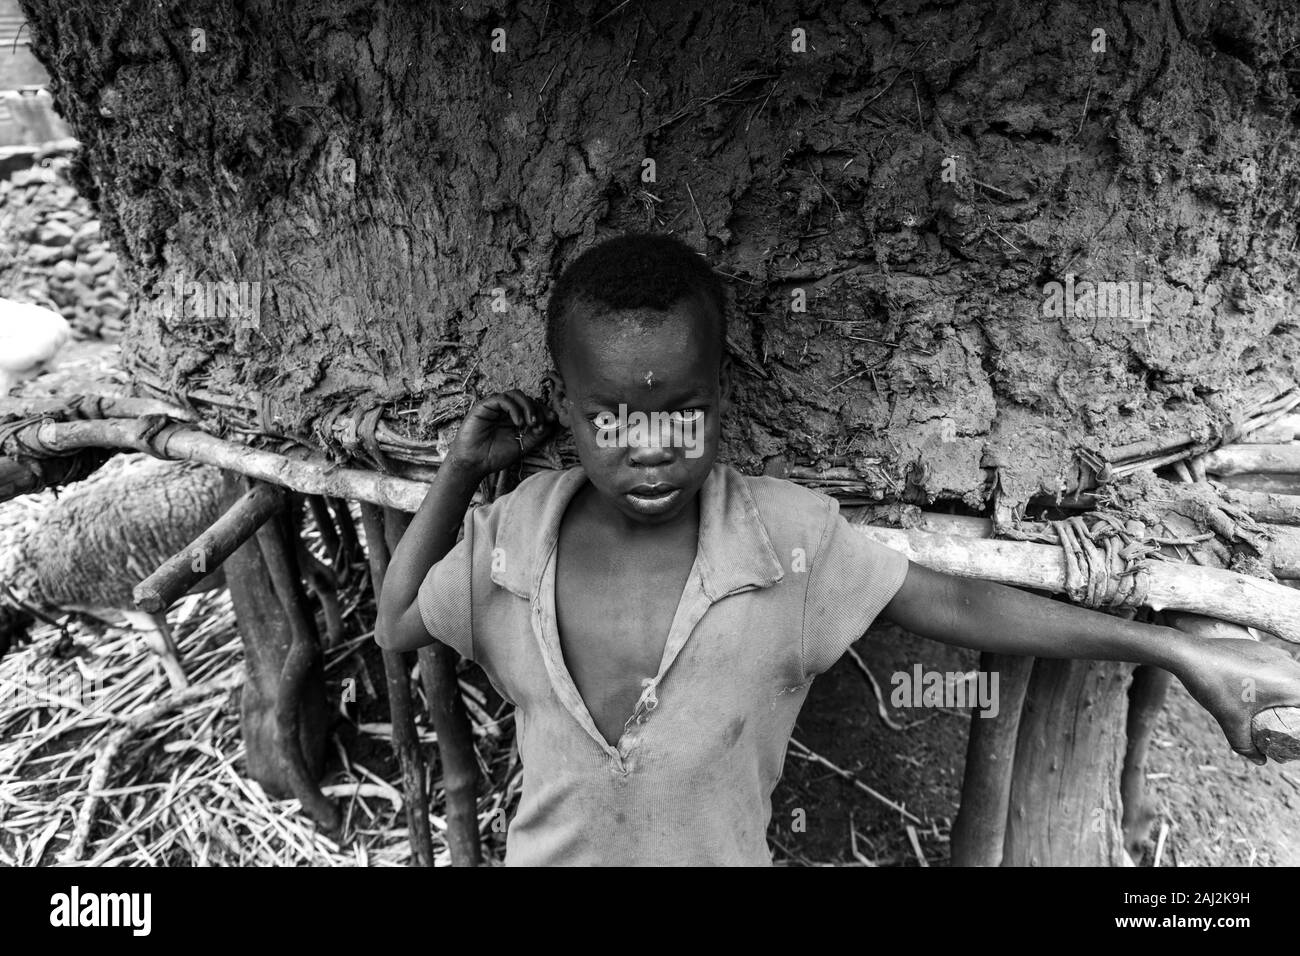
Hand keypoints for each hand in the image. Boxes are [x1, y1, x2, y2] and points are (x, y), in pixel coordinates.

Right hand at [445, 389, 556, 480]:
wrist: (473, 464)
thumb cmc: (494, 456)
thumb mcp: (521, 446)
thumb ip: (535, 436)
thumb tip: (550, 424)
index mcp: (514, 418)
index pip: (533, 406)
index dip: (544, 411)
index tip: (552, 420)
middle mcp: (505, 411)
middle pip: (527, 398)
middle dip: (538, 409)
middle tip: (540, 424)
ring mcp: (495, 407)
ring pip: (515, 394)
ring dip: (528, 406)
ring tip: (531, 422)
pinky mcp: (484, 406)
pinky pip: (502, 399)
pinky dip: (514, 408)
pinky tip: (518, 422)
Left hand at [1173, 633, 1299, 763]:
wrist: (1188, 653)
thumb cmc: (1212, 687)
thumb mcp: (1230, 721)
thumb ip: (1246, 745)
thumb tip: (1260, 761)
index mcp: (1290, 683)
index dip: (1299, 722)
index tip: (1291, 730)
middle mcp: (1288, 665)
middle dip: (1296, 707)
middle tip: (1286, 721)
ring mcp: (1275, 653)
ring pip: (1295, 674)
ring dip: (1291, 692)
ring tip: (1279, 708)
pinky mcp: (1262, 647)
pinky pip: (1281, 664)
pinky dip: (1280, 677)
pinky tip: (1265, 688)